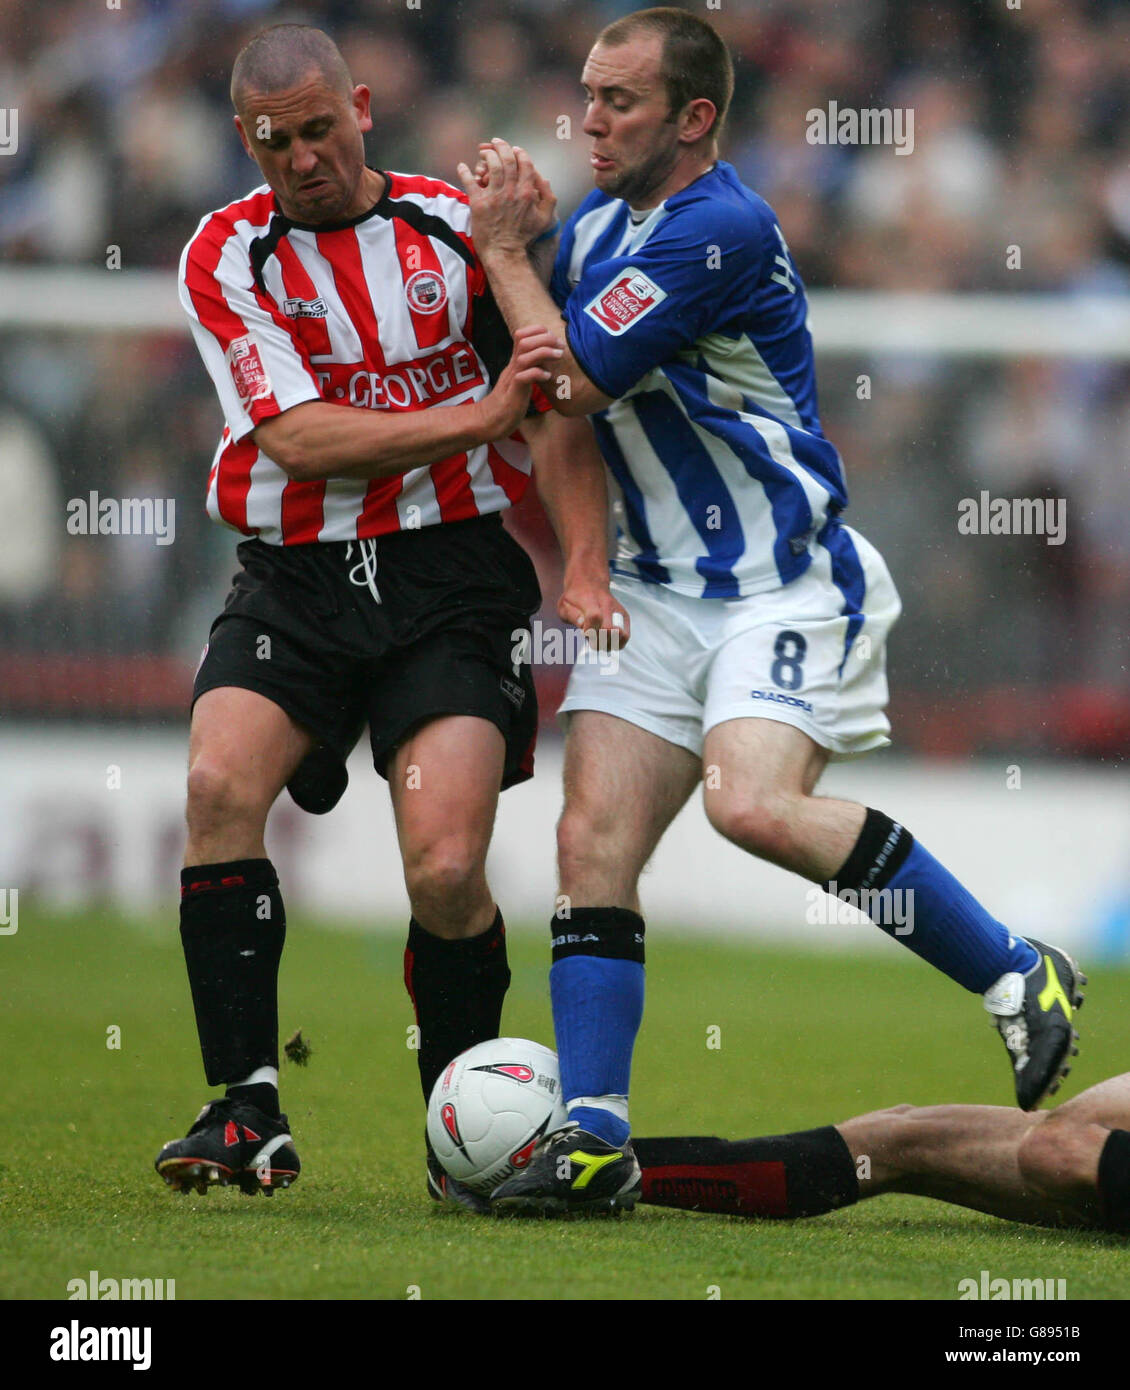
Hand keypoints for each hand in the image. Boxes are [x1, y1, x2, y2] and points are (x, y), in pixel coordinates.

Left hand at [457, 138, 557, 255]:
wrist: (504, 253)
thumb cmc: (524, 237)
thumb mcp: (545, 219)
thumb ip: (548, 197)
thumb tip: (544, 179)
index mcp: (527, 192)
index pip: (525, 163)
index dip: (519, 153)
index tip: (514, 150)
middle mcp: (511, 191)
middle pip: (507, 159)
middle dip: (502, 146)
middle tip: (496, 142)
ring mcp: (495, 196)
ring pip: (491, 166)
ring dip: (487, 155)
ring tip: (483, 152)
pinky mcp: (479, 203)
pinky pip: (469, 181)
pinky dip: (464, 171)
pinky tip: (462, 167)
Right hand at [476, 324, 562, 439]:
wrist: (491, 421)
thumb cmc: (509, 403)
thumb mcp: (521, 380)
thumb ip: (530, 369)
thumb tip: (546, 362)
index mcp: (514, 362)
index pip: (522, 335)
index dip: (539, 331)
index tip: (554, 339)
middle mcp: (512, 366)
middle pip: (523, 341)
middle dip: (545, 339)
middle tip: (561, 346)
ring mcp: (512, 378)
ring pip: (524, 356)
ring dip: (544, 352)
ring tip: (559, 356)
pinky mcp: (513, 392)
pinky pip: (523, 377)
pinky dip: (538, 373)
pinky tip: (547, 376)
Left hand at [558, 579, 630, 650]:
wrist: (589, 583)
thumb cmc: (575, 597)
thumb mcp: (564, 604)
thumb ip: (571, 615)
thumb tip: (582, 625)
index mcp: (590, 600)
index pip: (595, 617)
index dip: (589, 630)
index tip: (584, 633)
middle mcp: (607, 605)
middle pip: (609, 629)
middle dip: (598, 641)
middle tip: (591, 641)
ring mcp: (617, 611)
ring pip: (621, 635)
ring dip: (609, 644)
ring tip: (600, 642)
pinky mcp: (624, 616)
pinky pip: (626, 635)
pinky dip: (617, 643)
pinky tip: (607, 641)